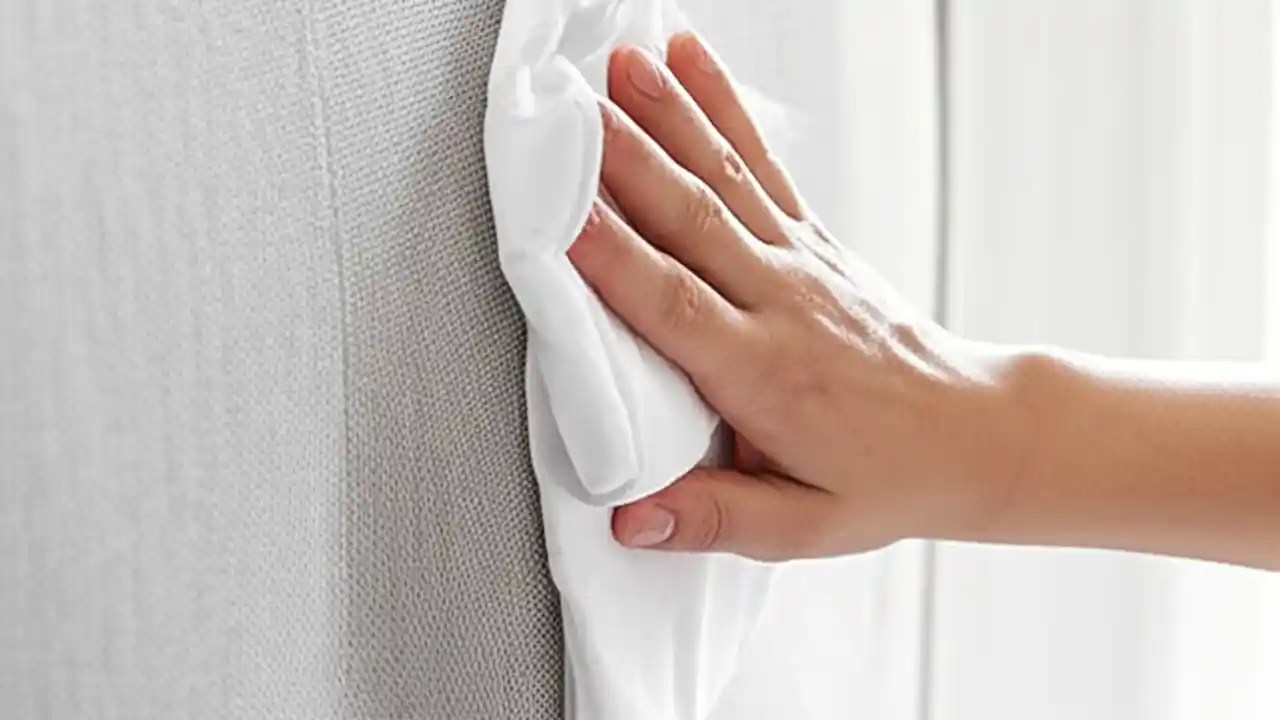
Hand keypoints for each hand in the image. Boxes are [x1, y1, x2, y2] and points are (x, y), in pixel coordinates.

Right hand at [567, 33, 1021, 560]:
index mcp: (765, 376)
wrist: (972, 431)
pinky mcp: (813, 240)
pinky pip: (764, 166)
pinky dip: (725, 109)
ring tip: (620, 66)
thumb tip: (631, 517)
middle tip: (570, 111)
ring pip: (725, 178)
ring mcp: (800, 262)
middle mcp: (780, 304)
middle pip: (692, 221)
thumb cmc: (884, 477)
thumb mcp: (803, 529)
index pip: (675, 306)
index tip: (562, 211)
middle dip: (627, 161)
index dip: (614, 258)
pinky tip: (690, 62)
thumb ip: (715, 519)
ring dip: (670, 116)